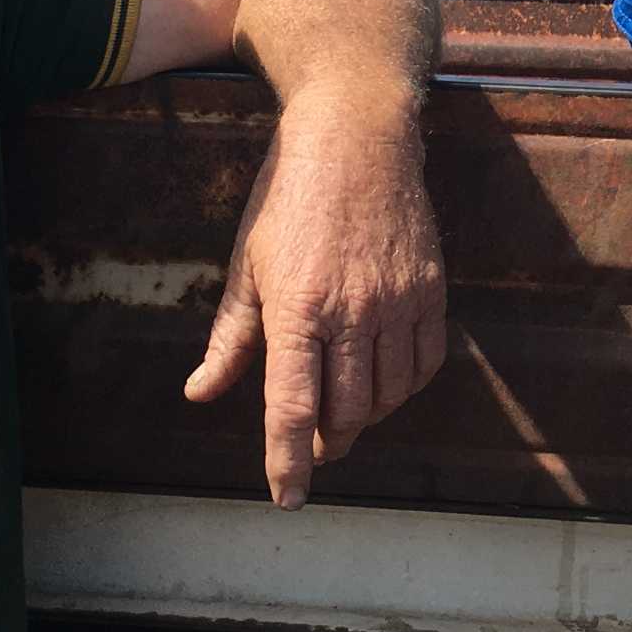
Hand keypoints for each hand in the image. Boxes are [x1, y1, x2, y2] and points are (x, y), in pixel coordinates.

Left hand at [183, 95, 447, 507]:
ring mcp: (398, 300)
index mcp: (296, 305)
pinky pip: (424, 362)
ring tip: (345, 414)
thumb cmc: (290, 195)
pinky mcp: (431, 288)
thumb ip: (230, 338)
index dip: (288, 461)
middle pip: (346, 412)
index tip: (287, 497)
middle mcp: (352, 310)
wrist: (357, 134)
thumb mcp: (247, 263)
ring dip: (365, 417)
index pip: (294, 408)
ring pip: (388, 394)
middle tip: (313, 445)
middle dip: (327, 442)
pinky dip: (404, 386)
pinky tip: (384, 380)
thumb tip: (201, 393)